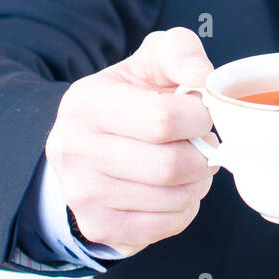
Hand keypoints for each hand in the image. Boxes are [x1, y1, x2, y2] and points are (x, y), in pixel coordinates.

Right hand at [45, 27, 219, 255]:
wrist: (92, 141)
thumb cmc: (132, 96)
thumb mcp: (151, 59)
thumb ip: (180, 52)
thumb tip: (202, 77)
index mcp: (86, 102)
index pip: (162, 119)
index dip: (199, 118)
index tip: (201, 114)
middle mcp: (74, 150)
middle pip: (169, 166)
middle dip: (203, 155)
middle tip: (204, 144)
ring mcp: (82, 194)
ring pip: (173, 198)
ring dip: (198, 182)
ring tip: (190, 164)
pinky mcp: (98, 226)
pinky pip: (167, 226)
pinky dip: (186, 208)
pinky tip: (176, 188)